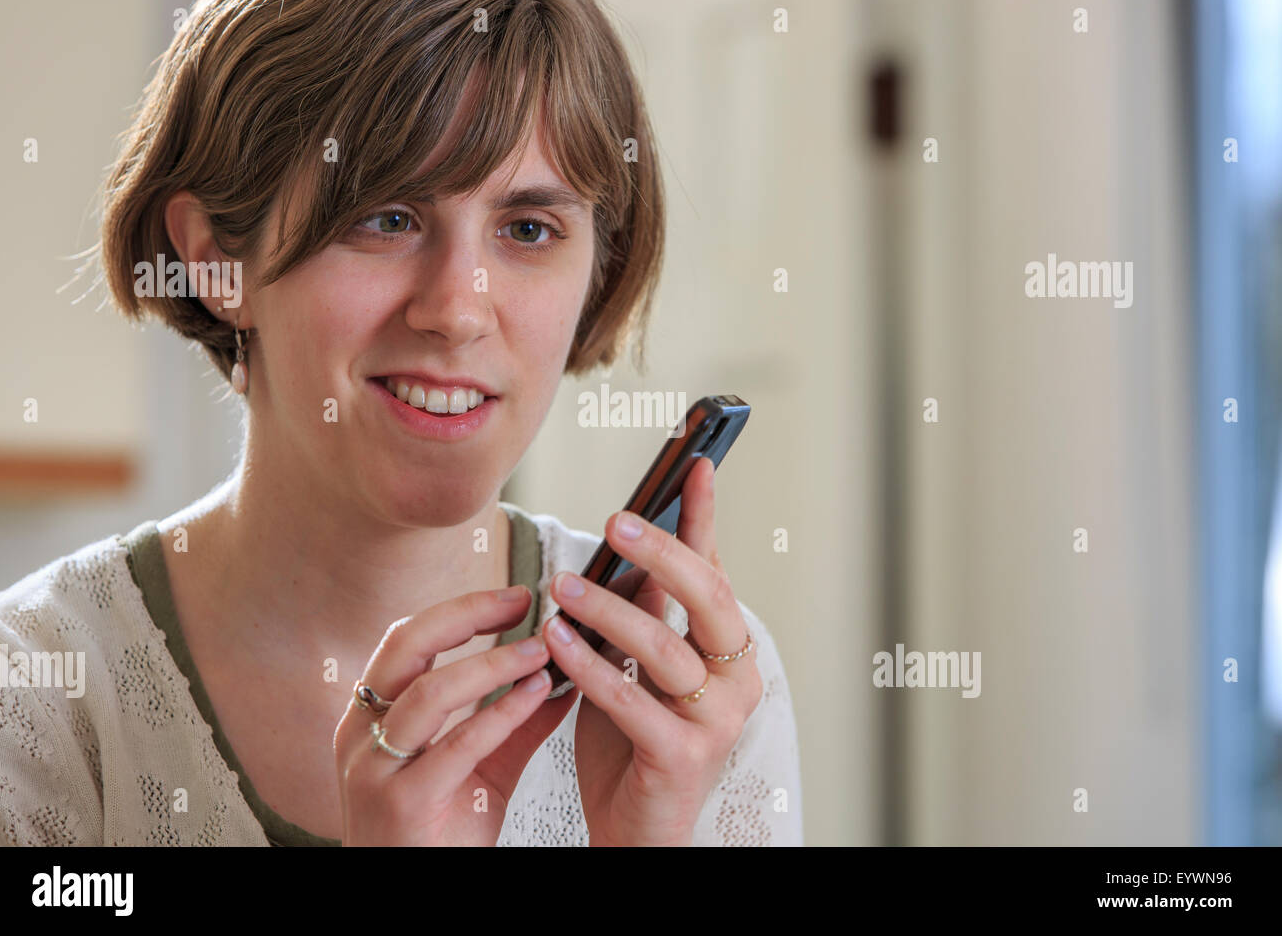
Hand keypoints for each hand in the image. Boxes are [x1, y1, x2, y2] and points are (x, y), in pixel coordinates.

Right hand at [334, 588, 577, 844]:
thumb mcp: (482, 767)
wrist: (412, 898)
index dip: (460, 609)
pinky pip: (455, 747)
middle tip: (523, 601)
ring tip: (540, 650)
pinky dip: (501, 714)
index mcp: (372, 716)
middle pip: (407, 646)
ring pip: (429, 693)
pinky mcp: (402, 805)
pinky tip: (537, 695)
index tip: (516, 597)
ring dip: (492, 663)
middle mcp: (362, 734)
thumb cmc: (439, 835)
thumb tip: (561, 674)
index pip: (407, 639)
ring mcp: (375, 769)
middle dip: (468, 614)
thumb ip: (515, 722)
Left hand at [542, 457, 762, 845]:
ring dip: (608, 609)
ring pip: (664, 647)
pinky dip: (589, 666)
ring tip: (561, 586)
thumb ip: (643, 613)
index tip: (694, 464)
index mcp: (729, 650)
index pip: (718, 569)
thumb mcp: (637, 666)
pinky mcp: (682, 756)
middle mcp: (737, 679)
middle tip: (615, 520)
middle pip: (710, 597)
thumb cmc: (634, 742)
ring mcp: (716, 719)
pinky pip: (630, 700)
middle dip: (661, 551)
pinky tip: (555, 640)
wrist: (637, 829)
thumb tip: (629, 546)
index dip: (705, 517)